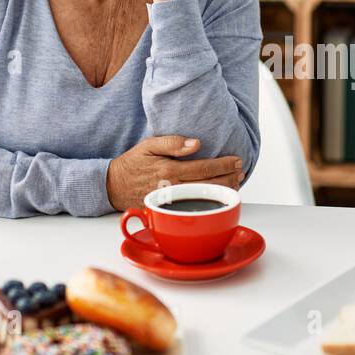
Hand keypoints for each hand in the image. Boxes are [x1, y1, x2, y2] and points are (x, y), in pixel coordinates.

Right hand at [106, 135, 241, 211]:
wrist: (112, 186)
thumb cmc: (132, 163)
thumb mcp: (148, 145)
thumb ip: (172, 142)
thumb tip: (196, 143)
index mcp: (169, 170)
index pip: (205, 168)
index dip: (224, 165)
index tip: (238, 160)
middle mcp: (172, 189)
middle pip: (209, 185)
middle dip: (229, 178)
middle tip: (241, 171)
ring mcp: (170, 203)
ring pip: (204, 198)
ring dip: (223, 191)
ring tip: (236, 183)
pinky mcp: (168, 212)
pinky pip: (193, 208)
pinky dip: (209, 202)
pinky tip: (218, 197)